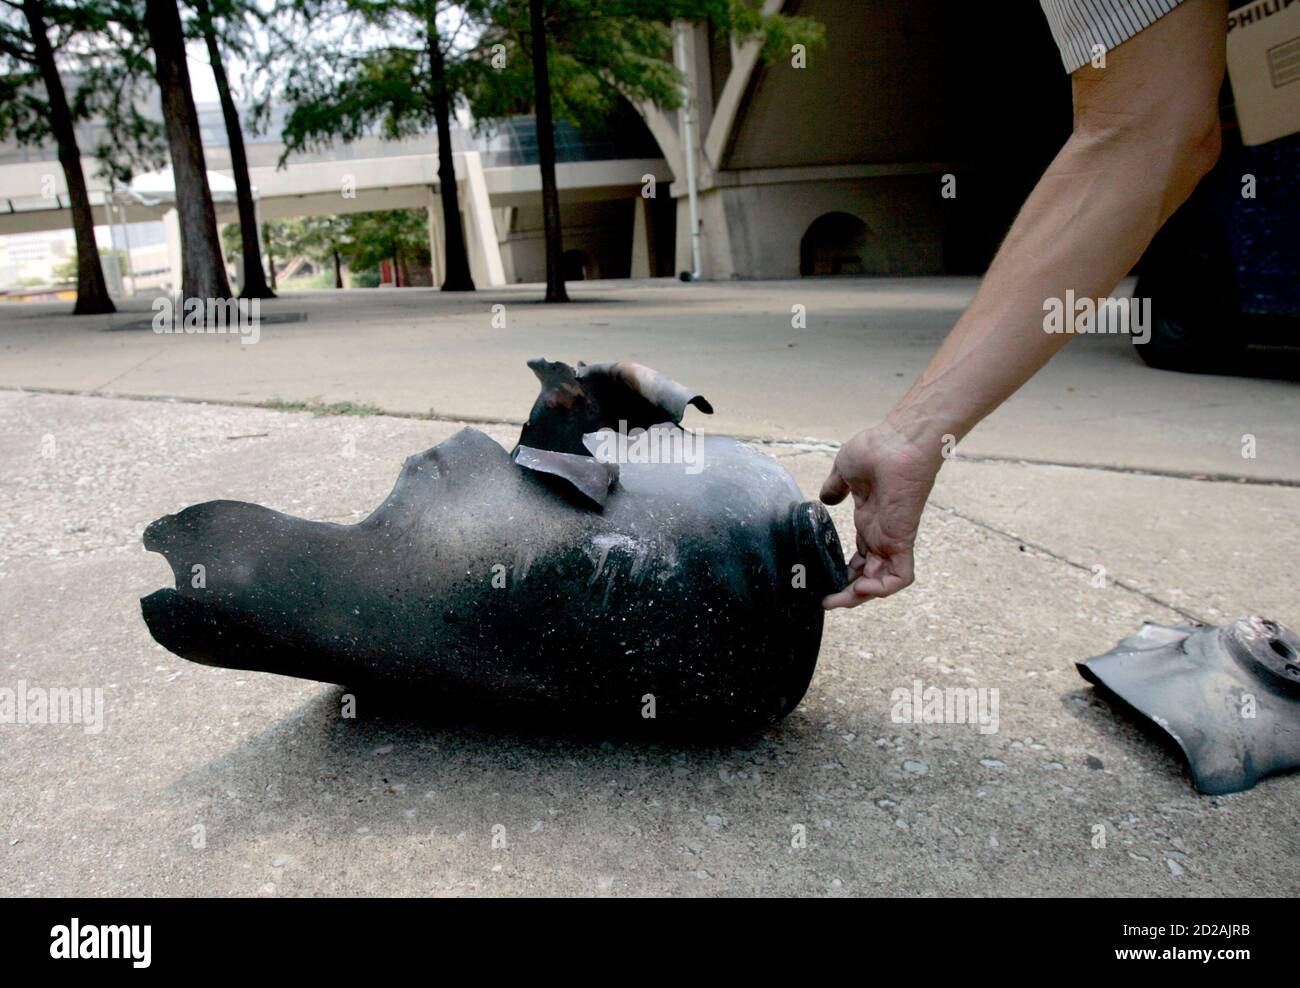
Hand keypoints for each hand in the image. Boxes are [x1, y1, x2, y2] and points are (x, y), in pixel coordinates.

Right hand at [818, 421, 942, 607]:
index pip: (860, 559)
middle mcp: (881, 534)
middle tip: (826, 602)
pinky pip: (899, 577)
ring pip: (882, 582)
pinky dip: (882, 589)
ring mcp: (893, 538)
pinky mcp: (903, 539)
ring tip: (838, 600)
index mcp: (869, 521)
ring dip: (861, 597)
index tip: (823, 582)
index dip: (843, 574)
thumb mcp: (844, 472)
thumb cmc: (875, 449)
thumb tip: (825, 498)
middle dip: (848, 594)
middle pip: (868, 576)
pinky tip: (860, 589)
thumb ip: (835, 488)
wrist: (897, 441)